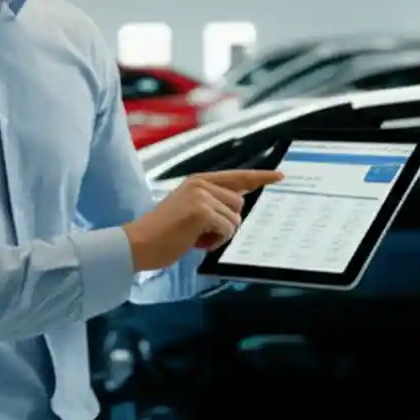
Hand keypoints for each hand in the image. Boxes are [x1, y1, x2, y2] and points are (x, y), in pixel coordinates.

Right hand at [122, 170, 282, 271]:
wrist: (139, 243)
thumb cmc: (163, 233)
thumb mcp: (189, 210)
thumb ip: (213, 204)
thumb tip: (238, 207)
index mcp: (198, 181)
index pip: (236, 176)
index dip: (260, 176)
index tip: (279, 176)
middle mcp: (200, 184)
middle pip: (239, 203)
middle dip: (226, 223)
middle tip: (201, 233)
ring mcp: (201, 195)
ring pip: (235, 219)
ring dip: (220, 234)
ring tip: (194, 237)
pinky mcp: (202, 211)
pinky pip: (227, 230)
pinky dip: (215, 241)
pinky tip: (194, 241)